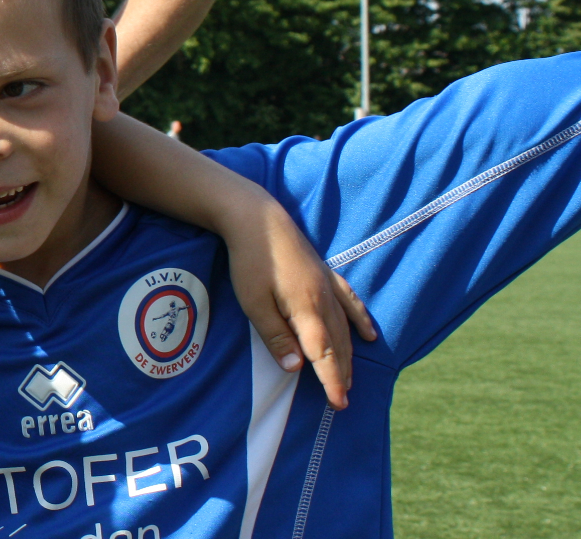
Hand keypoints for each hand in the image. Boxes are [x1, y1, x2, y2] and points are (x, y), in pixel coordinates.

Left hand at [223, 197, 377, 408]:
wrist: (258, 218)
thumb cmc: (251, 262)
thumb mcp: (255, 303)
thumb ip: (276, 336)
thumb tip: (296, 369)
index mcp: (307, 310)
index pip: (324, 355)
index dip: (332, 381)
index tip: (339, 404)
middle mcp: (325, 300)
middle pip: (338, 345)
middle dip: (341, 374)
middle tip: (343, 399)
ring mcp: (327, 285)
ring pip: (345, 328)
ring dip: (350, 355)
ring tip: (351, 377)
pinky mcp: (325, 273)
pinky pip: (349, 303)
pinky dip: (360, 321)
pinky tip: (370, 335)